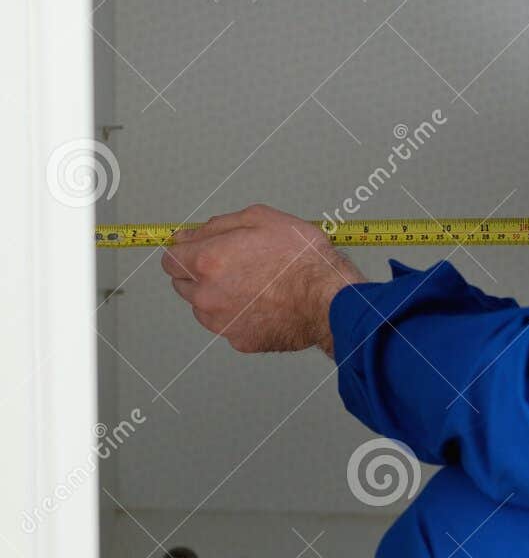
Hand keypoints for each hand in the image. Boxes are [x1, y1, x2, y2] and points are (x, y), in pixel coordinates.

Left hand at [162, 205, 362, 355]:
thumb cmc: (303, 259)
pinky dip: (237, 314)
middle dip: (198, 272)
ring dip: (216, 295)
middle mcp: (207, 295)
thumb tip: (191, 234)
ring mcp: (222, 322)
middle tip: (232, 263)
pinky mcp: (239, 340)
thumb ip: (217, 225)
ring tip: (251, 283)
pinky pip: (227, 324)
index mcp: (207, 261)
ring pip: (202, 307)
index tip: (196, 249)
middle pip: (182, 284)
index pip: (169, 259)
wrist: (329, 299)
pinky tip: (261, 302)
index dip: (183, 250)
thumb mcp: (261, 218)